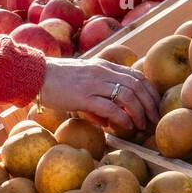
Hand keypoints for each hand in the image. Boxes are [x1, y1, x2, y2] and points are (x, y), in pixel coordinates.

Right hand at [39, 57, 159, 135]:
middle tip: (154, 119)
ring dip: (139, 112)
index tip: (155, 106)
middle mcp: (103, 72)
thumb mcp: (84, 81)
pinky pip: (110, 107)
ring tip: (142, 125)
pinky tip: (126, 126)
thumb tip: (109, 120)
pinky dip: (122, 118)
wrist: (36, 75)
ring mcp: (93, 83)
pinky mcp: (83, 97)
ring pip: (127, 95)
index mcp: (105, 66)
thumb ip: (99, 96)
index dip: (150, 92)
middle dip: (150, 104)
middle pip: (137, 85)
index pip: (137, 75)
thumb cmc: (58, 81)